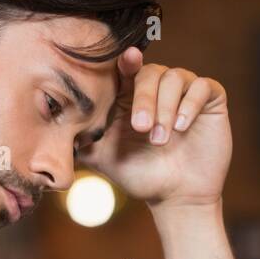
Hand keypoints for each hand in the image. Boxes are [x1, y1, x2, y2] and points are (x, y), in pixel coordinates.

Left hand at [77, 46, 230, 207]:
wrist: (176, 198)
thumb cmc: (140, 176)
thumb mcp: (103, 157)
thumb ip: (81, 138)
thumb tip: (49, 126)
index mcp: (132, 95)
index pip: (127, 69)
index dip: (126, 62)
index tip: (126, 60)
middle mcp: (159, 88)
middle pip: (150, 73)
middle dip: (144, 99)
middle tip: (140, 128)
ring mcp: (185, 91)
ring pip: (175, 79)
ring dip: (166, 108)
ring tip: (161, 139)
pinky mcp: (210, 100)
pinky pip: (202, 86)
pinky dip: (190, 103)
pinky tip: (183, 126)